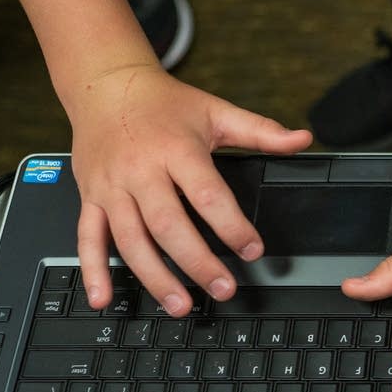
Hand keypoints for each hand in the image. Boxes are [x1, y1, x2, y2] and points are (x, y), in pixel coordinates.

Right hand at [70, 64, 311, 314]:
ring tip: (180, 305)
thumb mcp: (216, 111)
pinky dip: (93, 270)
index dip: (232, 226)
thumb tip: (303, 139)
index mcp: (176, 151)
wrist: (104, 87)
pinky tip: (104, 298)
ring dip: (155, 277)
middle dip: (196, 263)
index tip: (253, 250)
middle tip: (223, 289)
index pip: (208, 195)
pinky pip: (88, 238)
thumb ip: (261, 130)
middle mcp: (140, 172)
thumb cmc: (164, 104)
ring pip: (130, 240)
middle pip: (168, 225)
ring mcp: (111, 188)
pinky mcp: (90, 198)